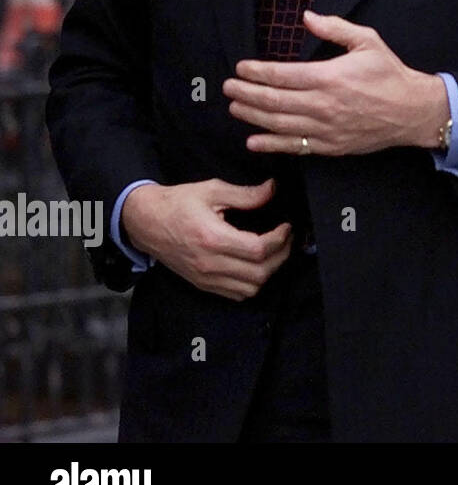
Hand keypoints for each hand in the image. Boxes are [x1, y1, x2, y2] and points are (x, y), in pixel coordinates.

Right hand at [122, 178, 292, 300]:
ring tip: (274, 252)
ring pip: (250, 289)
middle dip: (281, 256)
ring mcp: (205, 277)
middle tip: (286, 239)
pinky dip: (252, 284)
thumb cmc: (177, 203)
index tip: (287, 227)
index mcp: (213, 239)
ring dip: (269, 272)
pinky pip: (235, 294)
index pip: (259, 249)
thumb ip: (245, 194)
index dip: (281, 240)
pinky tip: (256, 266)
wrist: (144, 222)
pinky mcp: (202, 284)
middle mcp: (210, 263)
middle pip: (259, 273)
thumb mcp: (211, 190)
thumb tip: (273, 190)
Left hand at [223, 10, 449, 156]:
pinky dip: (271, 145)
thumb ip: (335, 28)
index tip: (241, 68)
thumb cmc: (390, 74)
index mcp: (329, 77)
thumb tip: (307, 17)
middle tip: (229, 88)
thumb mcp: (368, 42)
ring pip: (279, 124)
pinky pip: (295, 146)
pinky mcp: (331, 146)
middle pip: (273, 101)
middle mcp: (323, 105)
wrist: (412, 111)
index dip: (256, 72)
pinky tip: (254, 141)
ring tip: (235, 107)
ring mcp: (326, 129)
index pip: (281, 75)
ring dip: (252, 116)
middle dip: (246, 94)